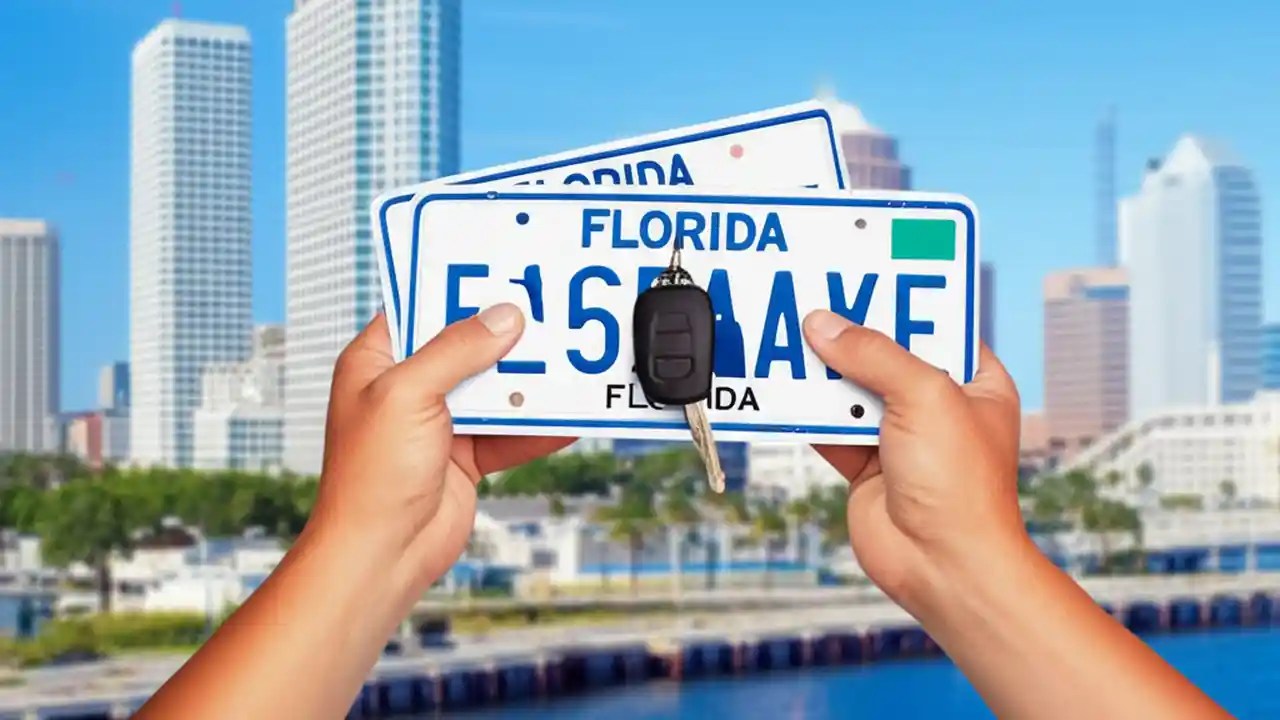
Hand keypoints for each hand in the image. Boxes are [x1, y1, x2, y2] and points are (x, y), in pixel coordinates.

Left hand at [311, 305, 572, 602]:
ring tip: (568, 359)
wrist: (382, 556)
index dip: (457, 288)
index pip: (418, 308)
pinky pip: (510, 432)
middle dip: (506, 333)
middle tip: (548, 309)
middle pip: (466, 346)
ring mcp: (438, 422)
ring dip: (527, 380)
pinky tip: (569, 416)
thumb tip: (502, 317)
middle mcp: (406, 388)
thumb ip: (457, 352)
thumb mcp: (407, 395)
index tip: (500, 270)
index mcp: (376, 362)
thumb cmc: (370, 479)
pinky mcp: (466, 456)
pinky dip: (538, 426)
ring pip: (493, 388)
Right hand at [801, 310, 1023, 611]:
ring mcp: (900, 436)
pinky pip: (828, 426)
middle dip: (849, 332)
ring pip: (851, 389)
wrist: (941, 566)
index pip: (936, 324)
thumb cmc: (961, 487)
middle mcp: (937, 406)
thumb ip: (872, 355)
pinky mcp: (865, 464)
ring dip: (822, 370)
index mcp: (974, 382)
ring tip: (788, 335)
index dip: (902, 298)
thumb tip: (824, 325)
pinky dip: (804, 410)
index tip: (863, 271)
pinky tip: (780, 387)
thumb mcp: (923, 397)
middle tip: (813, 296)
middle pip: (885, 353)